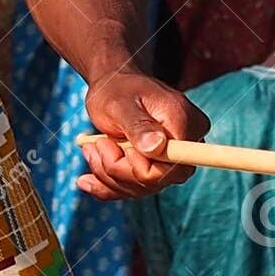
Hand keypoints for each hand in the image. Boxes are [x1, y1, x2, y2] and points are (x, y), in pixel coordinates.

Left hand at [79, 71, 210, 199]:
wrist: (112, 86)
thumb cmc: (115, 89)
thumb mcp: (120, 104)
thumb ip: (138, 126)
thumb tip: (158, 148)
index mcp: (183, 121)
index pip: (174, 166)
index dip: (140, 168)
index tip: (110, 144)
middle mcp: (187, 142)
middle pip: (157, 179)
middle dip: (118, 170)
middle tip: (94, 145)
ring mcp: (173, 157)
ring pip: (143, 186)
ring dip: (109, 173)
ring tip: (91, 148)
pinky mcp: (159, 167)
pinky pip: (136, 188)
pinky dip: (109, 185)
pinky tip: (87, 180)